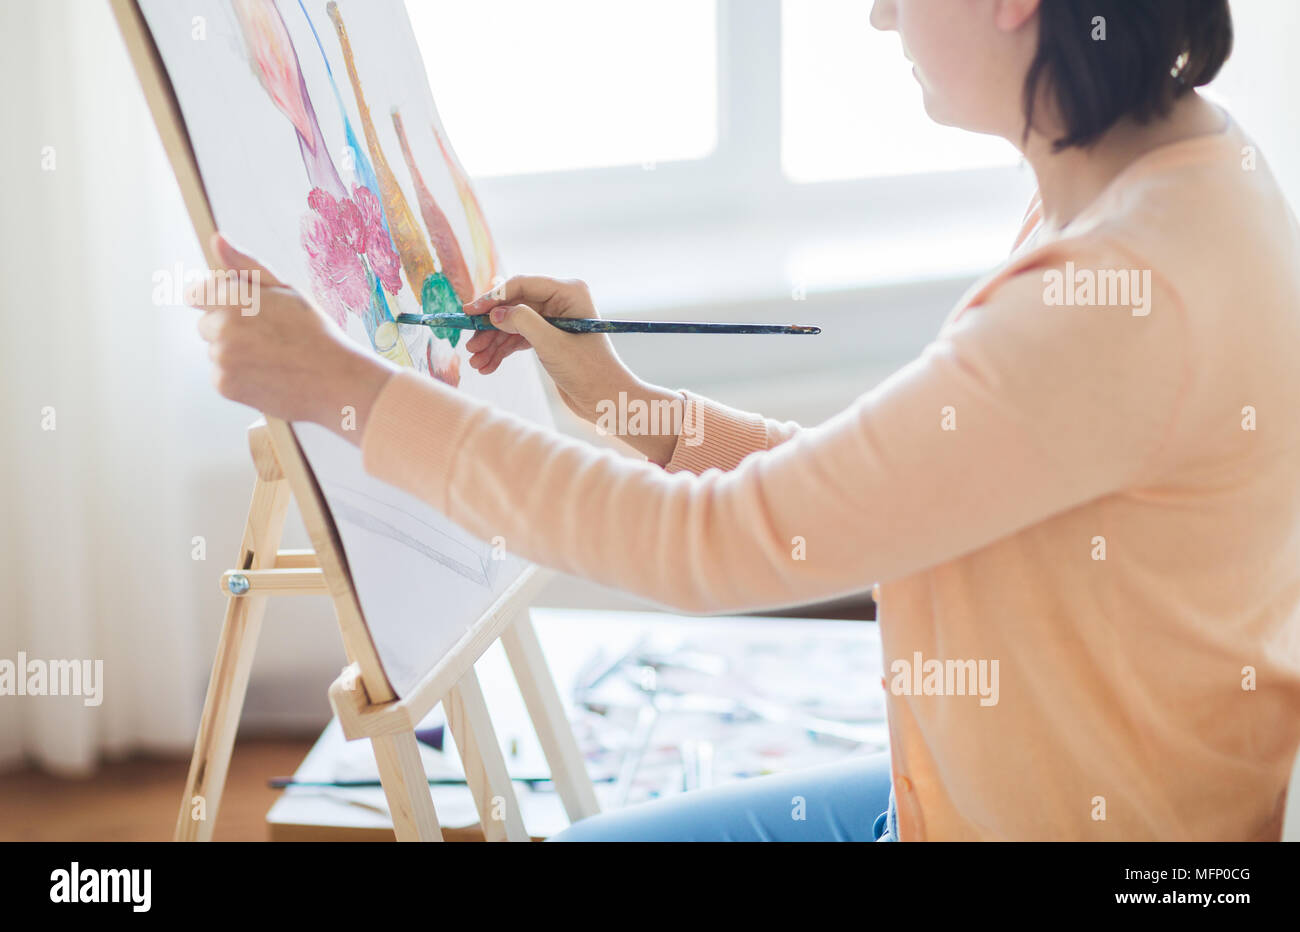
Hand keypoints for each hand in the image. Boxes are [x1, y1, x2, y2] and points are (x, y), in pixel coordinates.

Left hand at [188, 233, 396, 440]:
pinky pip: (222, 376)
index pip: (195, 294)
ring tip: (272, 357)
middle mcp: (221, 327)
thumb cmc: (315, 333)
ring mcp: (221, 358)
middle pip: (205, 325)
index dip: (216, 300)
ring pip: (215, 352)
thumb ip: (245, 264)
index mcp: (234, 297)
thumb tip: (216, 239)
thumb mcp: (286, 290)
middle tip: (268, 337)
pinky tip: (267, 374)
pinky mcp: (224, 385)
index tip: (238, 309)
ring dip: (235, 354)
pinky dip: (239, 377)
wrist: (336, 381)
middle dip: (228, 328)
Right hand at [462, 276, 639, 421]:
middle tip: (469, 344)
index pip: (522, 285)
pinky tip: (488, 366)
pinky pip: (518, 339)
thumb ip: (522, 323)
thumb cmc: (589, 371)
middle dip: (490, 326)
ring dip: (492, 343)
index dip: (493, 297)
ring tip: (476, 363)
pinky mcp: (548, 339)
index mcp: (569, 292)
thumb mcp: (553, 344)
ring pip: (512, 324)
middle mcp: (561, 301)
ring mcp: (553, 320)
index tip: (469, 312)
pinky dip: (502, 352)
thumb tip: (494, 313)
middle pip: (513, 305)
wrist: (606, 400)